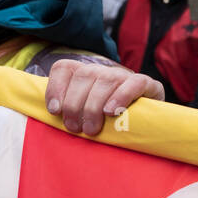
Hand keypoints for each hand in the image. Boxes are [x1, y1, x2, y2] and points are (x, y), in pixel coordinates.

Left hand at [45, 60, 164, 135]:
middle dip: (75, 104)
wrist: (147, 123)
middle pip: (84, 75)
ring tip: (92, 129)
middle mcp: (103, 70)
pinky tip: (112, 113)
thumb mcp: (84, 116)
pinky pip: (133, 83)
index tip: (55, 111)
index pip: (64, 68)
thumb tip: (50, 116)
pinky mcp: (147, 83)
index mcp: (84, 74)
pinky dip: (121, 97)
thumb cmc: (108, 123)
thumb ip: (68, 112)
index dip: (56, 88)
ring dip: (94, 106)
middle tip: (75, 128)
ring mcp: (124, 75)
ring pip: (105, 80)